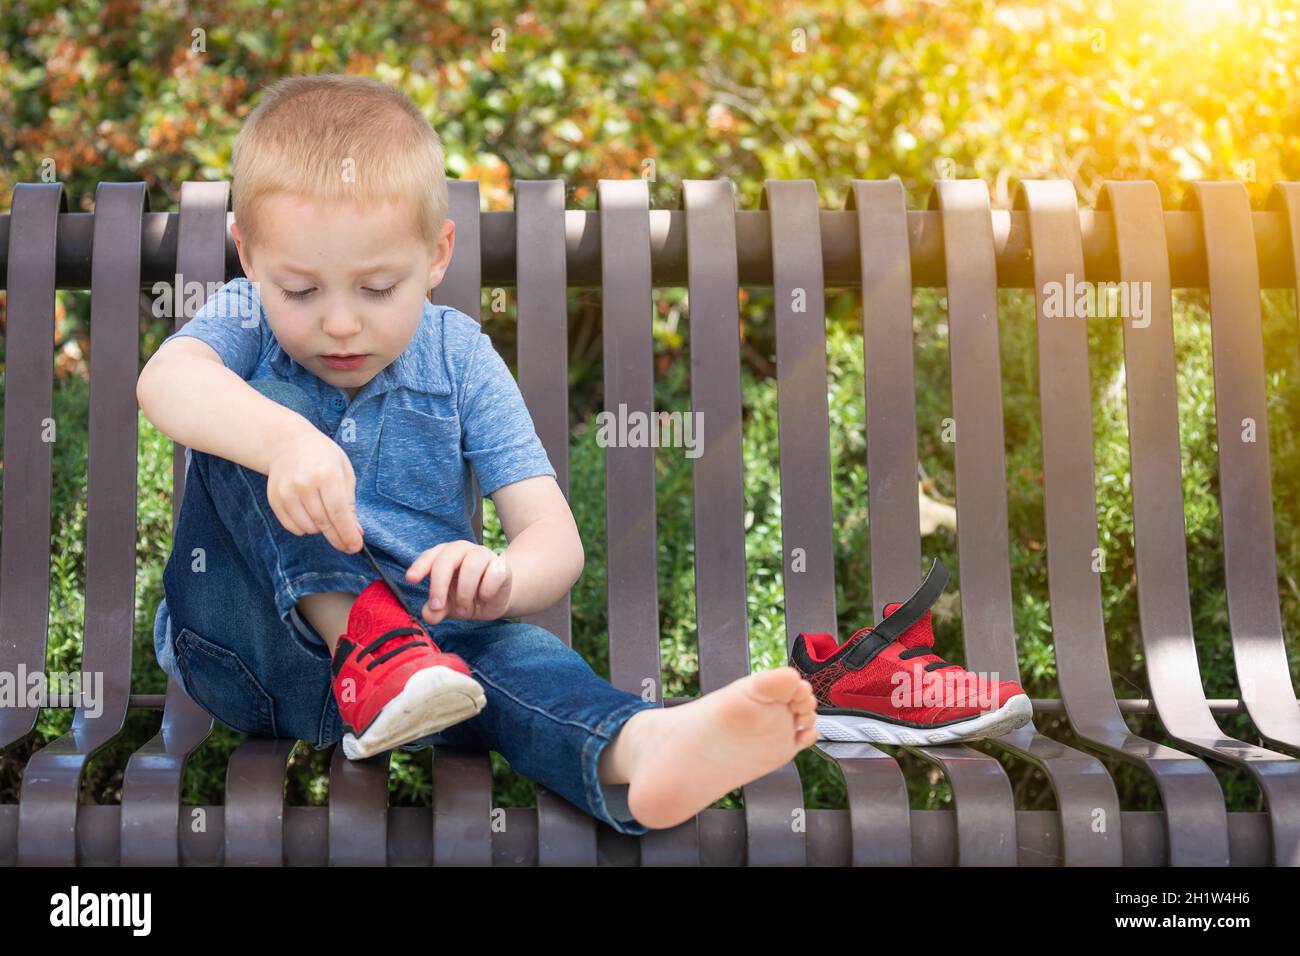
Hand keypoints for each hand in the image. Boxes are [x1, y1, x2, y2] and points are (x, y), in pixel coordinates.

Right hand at [264, 426, 363, 552]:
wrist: (288, 444)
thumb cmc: (322, 457)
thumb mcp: (344, 472)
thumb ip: (350, 502)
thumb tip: (356, 531)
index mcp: (326, 474)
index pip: (338, 511)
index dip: (347, 532)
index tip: (355, 546)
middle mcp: (304, 484)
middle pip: (323, 522)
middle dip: (338, 538)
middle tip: (347, 546)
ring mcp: (286, 492)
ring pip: (308, 527)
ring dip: (321, 529)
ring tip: (325, 515)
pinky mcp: (274, 499)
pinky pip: (292, 527)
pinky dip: (304, 528)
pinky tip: (310, 516)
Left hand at [405, 540, 512, 624]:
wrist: (496, 600)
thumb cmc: (467, 597)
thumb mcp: (448, 606)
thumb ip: (436, 610)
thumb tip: (428, 615)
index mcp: (445, 555)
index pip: (430, 556)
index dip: (420, 566)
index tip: (411, 579)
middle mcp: (463, 550)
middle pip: (447, 559)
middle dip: (439, 584)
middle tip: (437, 606)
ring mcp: (483, 555)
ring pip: (472, 565)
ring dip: (465, 592)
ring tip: (463, 610)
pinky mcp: (502, 565)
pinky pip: (494, 573)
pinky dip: (486, 589)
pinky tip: (484, 598)